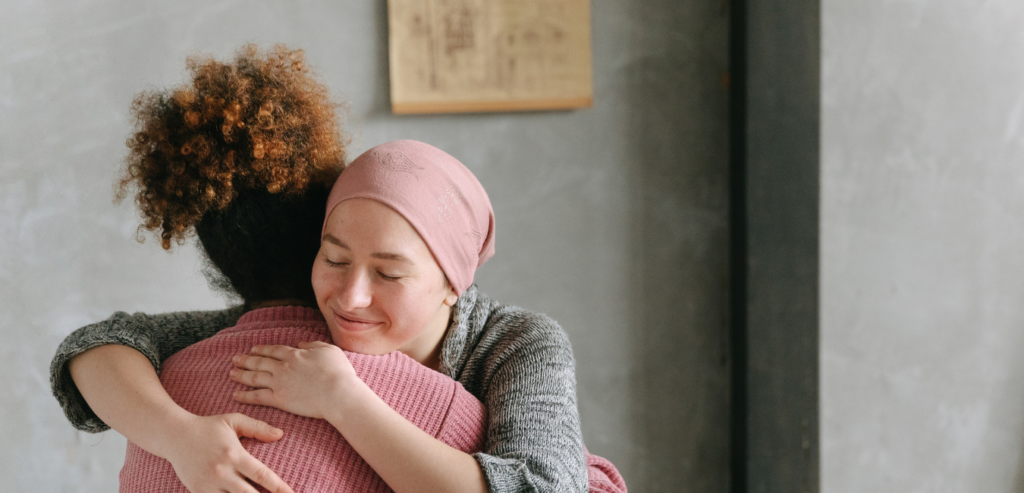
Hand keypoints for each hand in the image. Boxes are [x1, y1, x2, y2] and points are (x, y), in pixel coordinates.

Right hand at [163, 413, 293, 492]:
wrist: (173, 435)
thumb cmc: (208, 427)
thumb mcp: (233, 421)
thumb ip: (258, 427)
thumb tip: (280, 434)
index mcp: (234, 454)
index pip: (262, 475)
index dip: (279, 488)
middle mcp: (222, 472)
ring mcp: (208, 484)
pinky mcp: (198, 491)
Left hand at [229, 342, 356, 418]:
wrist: (337, 393)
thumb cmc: (338, 372)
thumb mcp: (329, 350)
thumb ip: (313, 345)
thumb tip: (301, 343)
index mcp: (295, 354)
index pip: (274, 350)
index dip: (262, 349)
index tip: (253, 349)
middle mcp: (283, 367)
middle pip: (259, 362)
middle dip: (246, 360)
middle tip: (235, 359)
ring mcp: (279, 383)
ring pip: (254, 377)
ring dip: (241, 375)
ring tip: (231, 373)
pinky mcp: (279, 400)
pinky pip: (257, 397)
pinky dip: (245, 395)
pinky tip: (236, 394)